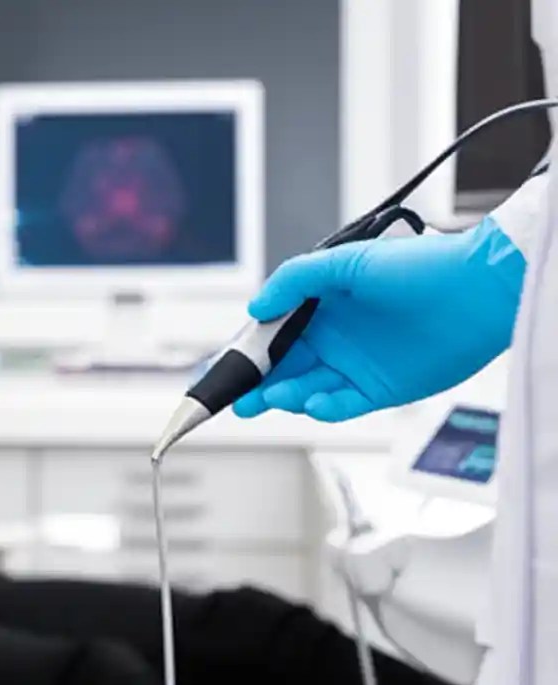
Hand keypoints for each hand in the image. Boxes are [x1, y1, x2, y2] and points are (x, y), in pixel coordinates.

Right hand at [233, 218, 524, 422]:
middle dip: (255, 386)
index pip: (270, 335)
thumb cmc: (419, 267)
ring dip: (285, 397)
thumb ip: (295, 280)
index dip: (243, 352)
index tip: (220, 368)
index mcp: (319, 307)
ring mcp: (355, 366)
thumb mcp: (345, 261)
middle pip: (281, 369)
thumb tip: (256, 307)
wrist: (479, 290)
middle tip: (236, 399)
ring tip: (272, 398)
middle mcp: (334, 338)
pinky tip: (313, 402)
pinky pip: (341, 405)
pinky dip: (323, 408)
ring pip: (305, 390)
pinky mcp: (380, 391)